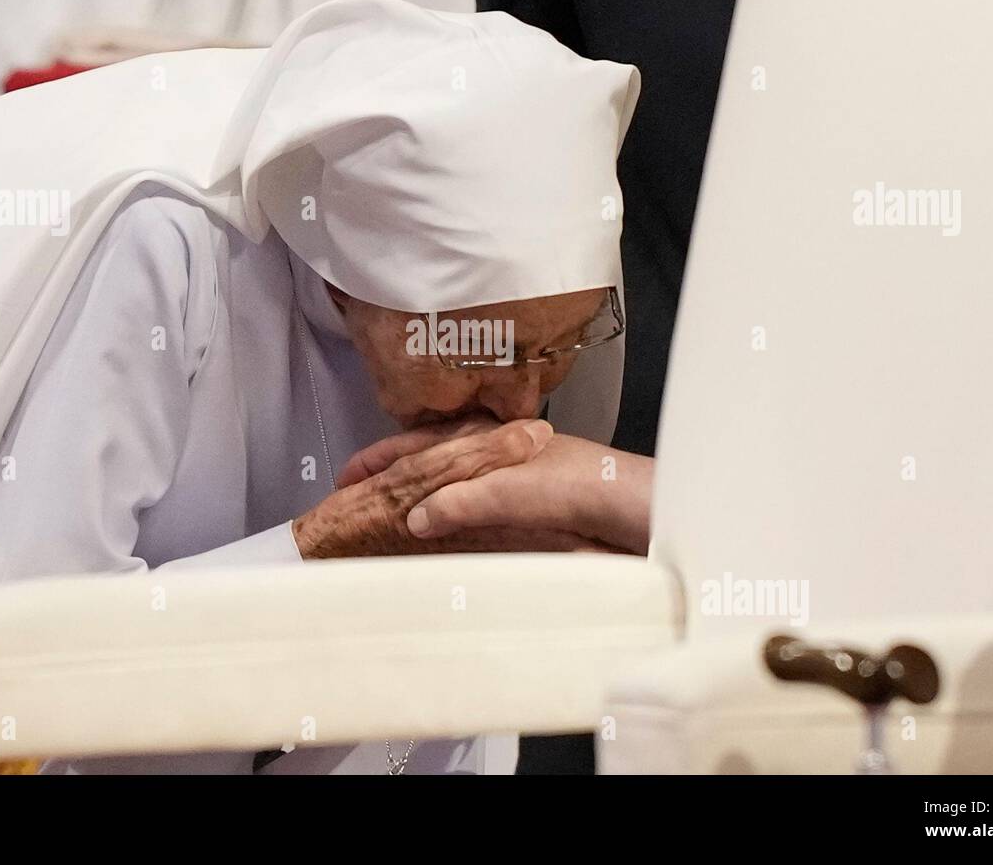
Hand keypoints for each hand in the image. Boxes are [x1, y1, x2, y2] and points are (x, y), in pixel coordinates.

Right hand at [343, 430, 653, 553]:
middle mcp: (502, 460)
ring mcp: (516, 490)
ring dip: (421, 511)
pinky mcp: (531, 521)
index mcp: (493, 440)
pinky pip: (477, 527)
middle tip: (357, 505)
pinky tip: (440, 552)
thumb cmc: (589, 489)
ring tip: (385, 530)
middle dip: (394, 484)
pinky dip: (451, 536)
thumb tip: (416, 514)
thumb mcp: (515, 491)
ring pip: (454, 498)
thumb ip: (464, 500)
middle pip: (434, 468)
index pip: (424, 444)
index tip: (349, 477)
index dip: (383, 459)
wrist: (643, 515)